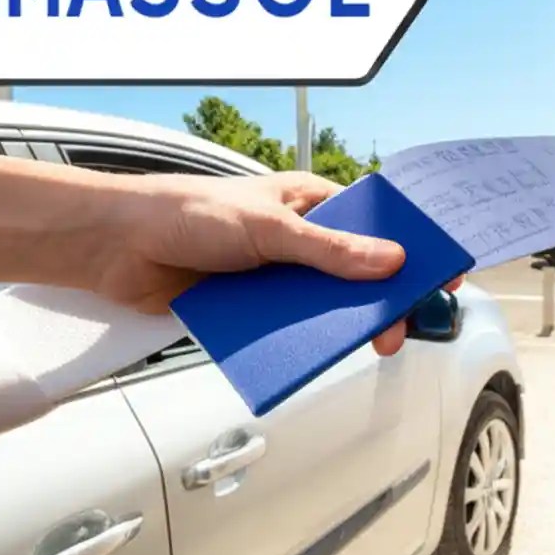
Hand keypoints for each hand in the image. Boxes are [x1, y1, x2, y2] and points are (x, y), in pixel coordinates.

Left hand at [90, 171, 462, 355]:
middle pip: (354, 274)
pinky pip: (287, 328)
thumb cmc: (186, 212)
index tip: (439, 277)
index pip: (374, 225)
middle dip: (377, 301)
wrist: (116, 245)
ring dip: (336, 324)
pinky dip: (298, 340)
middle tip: (394, 328)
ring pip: (322, 306)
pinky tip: (307, 352)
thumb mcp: (270, 229)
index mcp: (309, 202)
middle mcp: (296, 238)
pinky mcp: (249, 306)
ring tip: (354, 344)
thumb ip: (330, 252)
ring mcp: (274, 274)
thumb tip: (389, 262)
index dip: (408, 250)